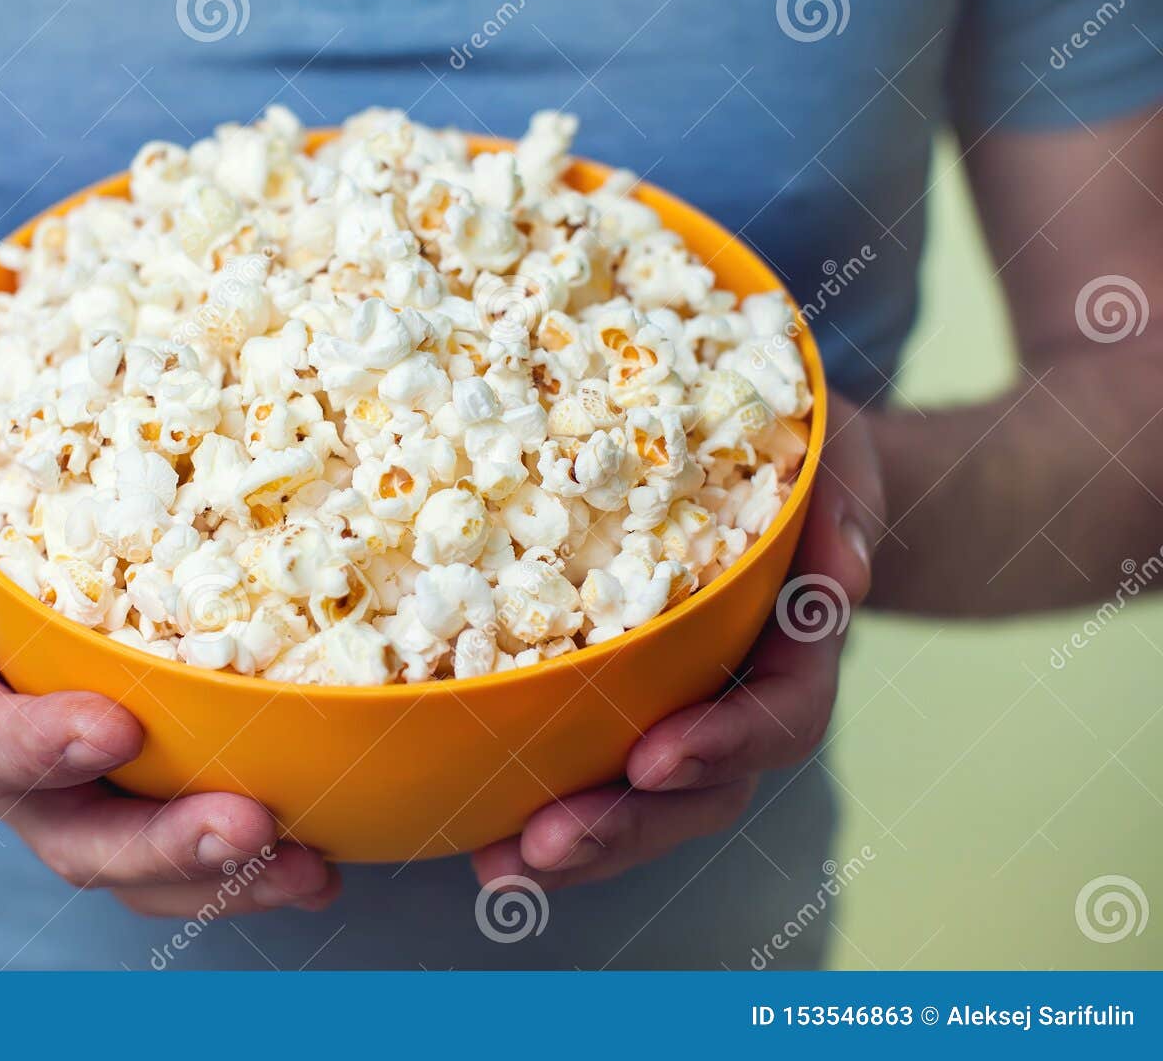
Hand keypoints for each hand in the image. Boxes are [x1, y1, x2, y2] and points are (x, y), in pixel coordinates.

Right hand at [0, 433, 339, 915]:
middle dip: (160, 845)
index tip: (115, 727)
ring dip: (227, 876)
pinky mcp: (145, 779)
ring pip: (145, 859)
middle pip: (75, 833)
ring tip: (310, 869)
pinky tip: (329, 856)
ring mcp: (84, 783)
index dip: (37, 746)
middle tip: (248, 827)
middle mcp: (11, 762)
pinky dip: (258, 858)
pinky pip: (191, 830)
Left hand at [473, 391, 883, 889]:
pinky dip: (541, 808)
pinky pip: (593, 771)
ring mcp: (685, 712)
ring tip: (500, 867)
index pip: (780, 714)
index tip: (655, 755)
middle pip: (701, 791)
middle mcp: (742, 697)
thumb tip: (842, 566)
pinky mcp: (627, 707)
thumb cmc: (801, 454)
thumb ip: (840, 504)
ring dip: (575, 845)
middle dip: (625, 825)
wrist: (775, 460)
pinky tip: (479, 834)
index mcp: (796, 648)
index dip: (723, 743)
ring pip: (644, 804)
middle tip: (548, 845)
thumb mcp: (831, 457)